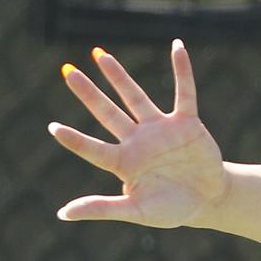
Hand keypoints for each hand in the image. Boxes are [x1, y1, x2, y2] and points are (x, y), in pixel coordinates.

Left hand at [49, 40, 226, 227]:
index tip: (52, 127)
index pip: (93, 149)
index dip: (74, 140)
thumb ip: (102, 208)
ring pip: (135, 97)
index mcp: (124, 163)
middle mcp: (137, 140)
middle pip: (107, 112)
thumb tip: (62, 213)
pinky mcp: (186, 122)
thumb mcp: (137, 212)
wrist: (208, 200)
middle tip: (67, 71)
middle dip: (88, 92)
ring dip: (118, 76)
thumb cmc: (171, 209)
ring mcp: (161, 128)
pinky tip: (177, 46)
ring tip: (100, 55)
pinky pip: (185, 92)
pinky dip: (183, 70)